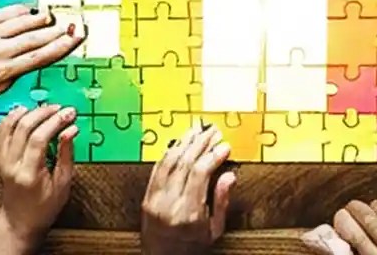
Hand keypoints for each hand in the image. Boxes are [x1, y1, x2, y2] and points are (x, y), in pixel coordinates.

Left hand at [0, 5, 85, 100]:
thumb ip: (9, 80)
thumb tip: (26, 67)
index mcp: (4, 70)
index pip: (40, 57)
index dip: (60, 48)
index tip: (74, 41)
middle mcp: (0, 51)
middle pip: (37, 39)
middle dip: (58, 32)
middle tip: (73, 25)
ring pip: (24, 23)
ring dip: (42, 19)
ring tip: (54, 16)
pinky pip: (7, 13)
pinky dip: (21, 10)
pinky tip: (30, 10)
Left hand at [0, 104, 78, 254]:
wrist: (20, 221)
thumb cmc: (44, 208)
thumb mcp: (63, 184)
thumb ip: (66, 155)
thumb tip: (71, 129)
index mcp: (28, 174)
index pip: (39, 138)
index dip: (55, 121)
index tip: (70, 113)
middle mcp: (11, 165)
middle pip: (23, 127)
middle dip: (43, 113)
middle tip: (59, 109)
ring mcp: (1, 160)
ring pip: (9, 125)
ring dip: (27, 112)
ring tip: (44, 108)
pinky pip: (1, 131)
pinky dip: (12, 118)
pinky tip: (25, 113)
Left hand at [141, 123, 235, 254]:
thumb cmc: (190, 248)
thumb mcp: (213, 231)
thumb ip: (221, 202)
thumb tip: (229, 176)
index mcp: (188, 212)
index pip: (200, 173)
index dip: (213, 155)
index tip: (224, 146)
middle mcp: (169, 204)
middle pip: (185, 163)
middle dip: (201, 144)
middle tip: (212, 132)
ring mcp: (155, 199)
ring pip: (169, 162)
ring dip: (184, 143)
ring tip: (196, 132)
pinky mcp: (147, 197)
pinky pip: (157, 169)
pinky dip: (168, 154)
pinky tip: (177, 144)